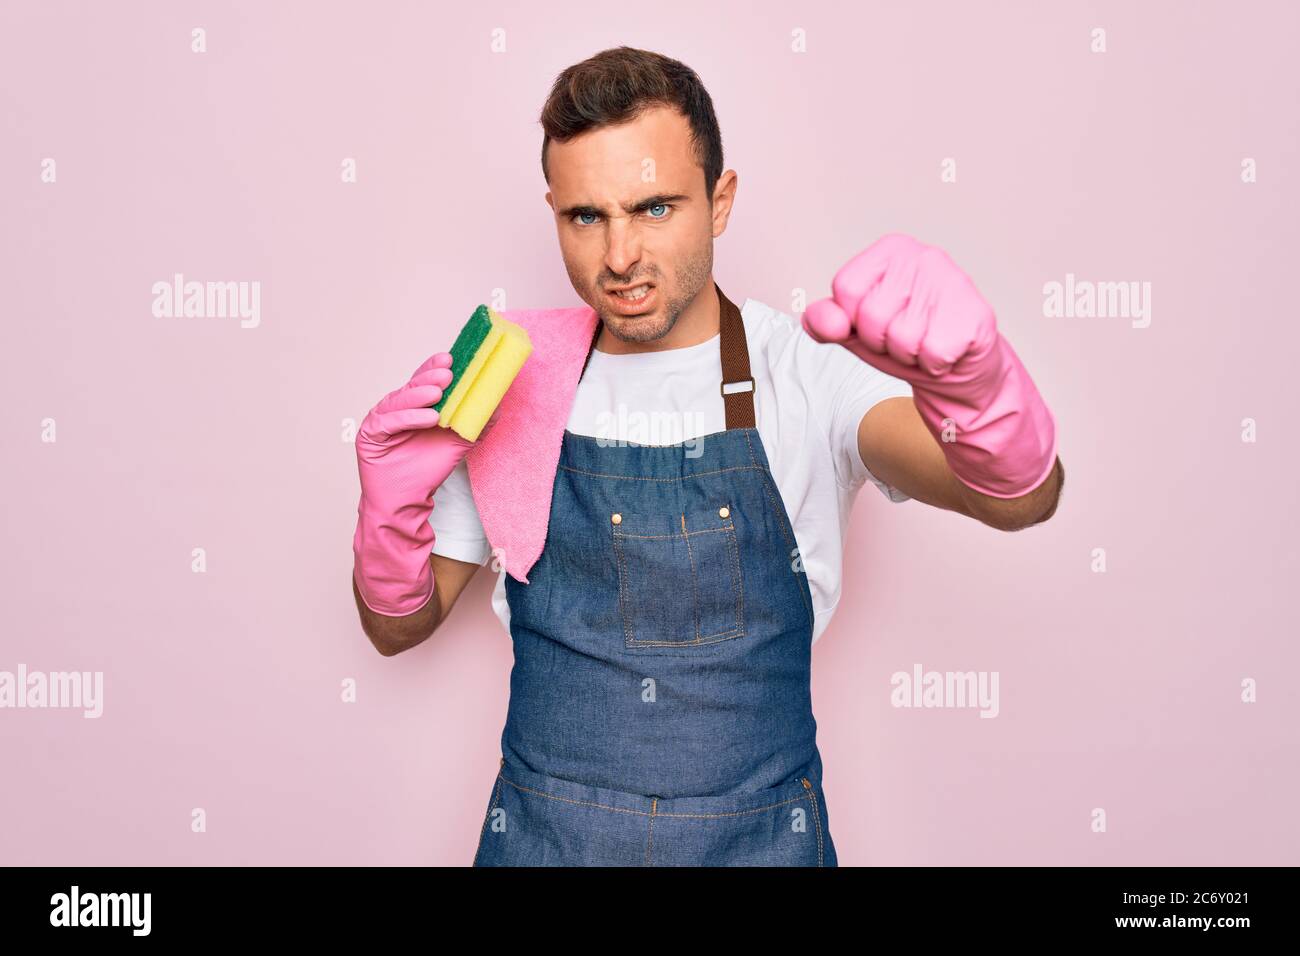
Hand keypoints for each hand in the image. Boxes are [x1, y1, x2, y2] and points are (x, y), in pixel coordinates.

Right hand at [351, 352, 498, 615]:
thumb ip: (474, 425)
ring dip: (418, 395)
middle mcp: (394, 409)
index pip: (423, 382)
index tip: (452, 358)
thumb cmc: (425, 471)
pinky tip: (427, 417)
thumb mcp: (456, 444)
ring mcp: (380, 421)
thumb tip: (498, 407)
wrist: (406, 503)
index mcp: (412, 407)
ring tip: (438, 391)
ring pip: (398, 401)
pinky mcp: (369, 436)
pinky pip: (389, 422)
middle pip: (411, 387)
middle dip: (429, 378)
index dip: (435, 368)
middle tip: (448, 371)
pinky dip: (408, 418)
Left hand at [801, 233, 1056, 497]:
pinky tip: (948, 351)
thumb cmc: (904, 343)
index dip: (855, 320)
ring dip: (911, 355)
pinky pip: (933, 352)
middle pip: (872, 316)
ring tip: (927, 344)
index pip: (845, 288)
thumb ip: (826, 322)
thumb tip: (826, 322)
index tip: (878, 323)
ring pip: (903, 338)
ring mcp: (952, 280)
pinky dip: (936, 364)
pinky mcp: (975, 312)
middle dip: (884, 342)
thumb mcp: (855, 332)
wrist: (956, 371)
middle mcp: (923, 254)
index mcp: (890, 249)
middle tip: (907, 338)